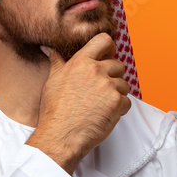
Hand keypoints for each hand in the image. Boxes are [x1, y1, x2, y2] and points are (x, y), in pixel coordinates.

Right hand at [26, 33, 131, 173]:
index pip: (103, 40)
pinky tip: (105, 114)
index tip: (108, 55)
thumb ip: (57, 62)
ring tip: (101, 105)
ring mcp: (108, 86)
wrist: (60, 136)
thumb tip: (49, 49)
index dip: (109, 47)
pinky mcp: (117, 103)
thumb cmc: (55, 111)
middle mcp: (96, 71)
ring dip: (117, 94)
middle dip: (113, 77)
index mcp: (80, 62)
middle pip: (118, 64)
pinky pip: (127, 102)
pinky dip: (120, 109)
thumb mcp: (52, 81)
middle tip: (101, 90)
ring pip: (124, 84)